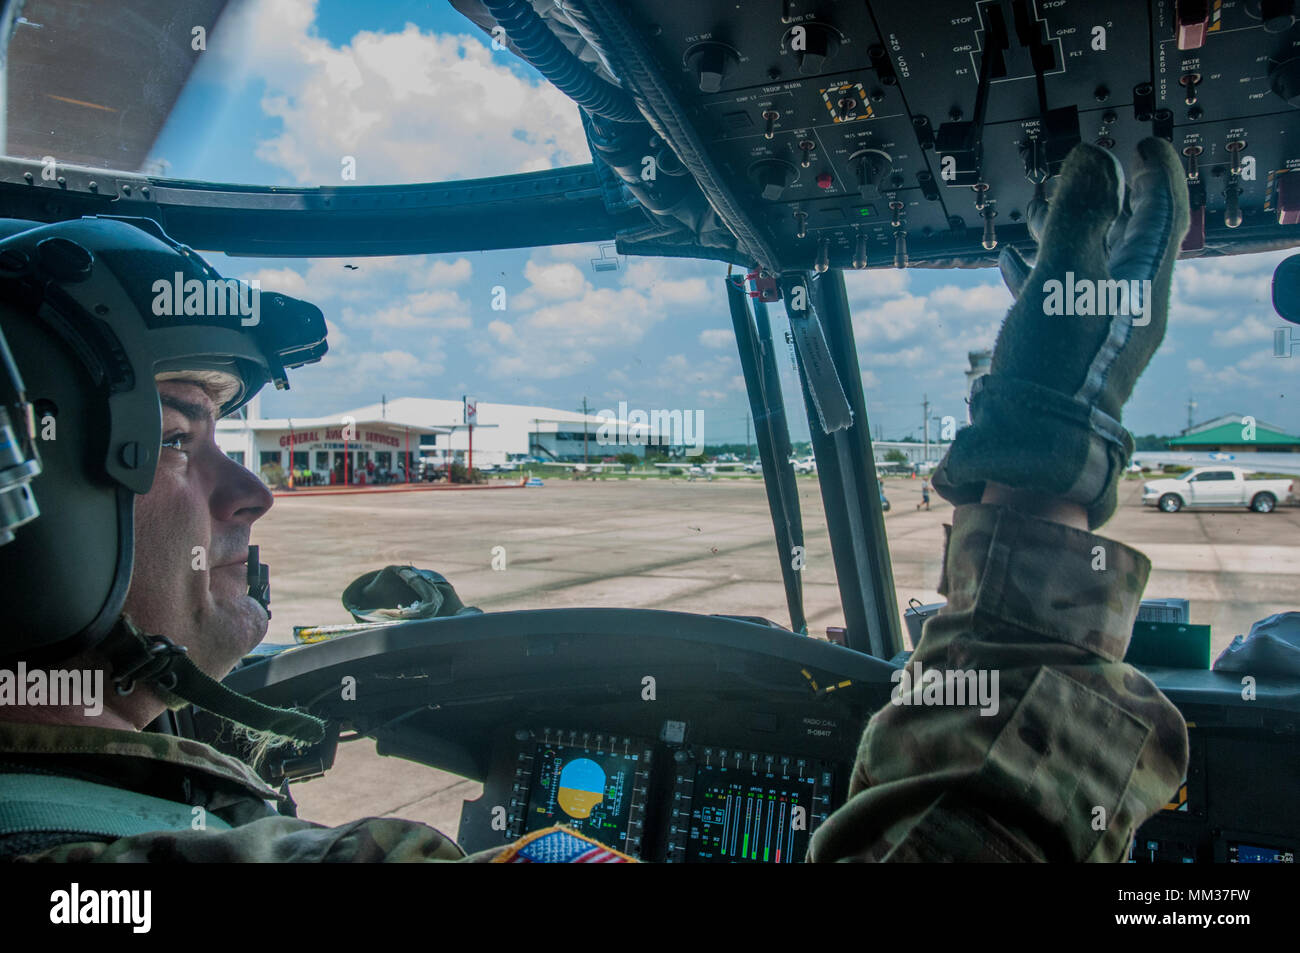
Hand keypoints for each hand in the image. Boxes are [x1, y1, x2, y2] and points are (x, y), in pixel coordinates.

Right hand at [932, 137, 1189, 528]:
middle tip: (1084, 171)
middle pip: (1126, 237)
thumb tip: (1096, 160)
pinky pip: (1055, 297)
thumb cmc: (1054, 366)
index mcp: (1143, 287)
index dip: (1157, 173)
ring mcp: (1094, 333)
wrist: (1029, 448)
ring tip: (1038, 209)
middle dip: (1104, 198)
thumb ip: (1080, 211)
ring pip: (1086, 265)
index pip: (1166, 214)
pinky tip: (1011, 260)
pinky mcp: (1061, 353)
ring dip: (1065, 232)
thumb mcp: (1067, 273)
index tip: (1143, 144)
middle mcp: (1126, 309)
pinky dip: (1037, 270)